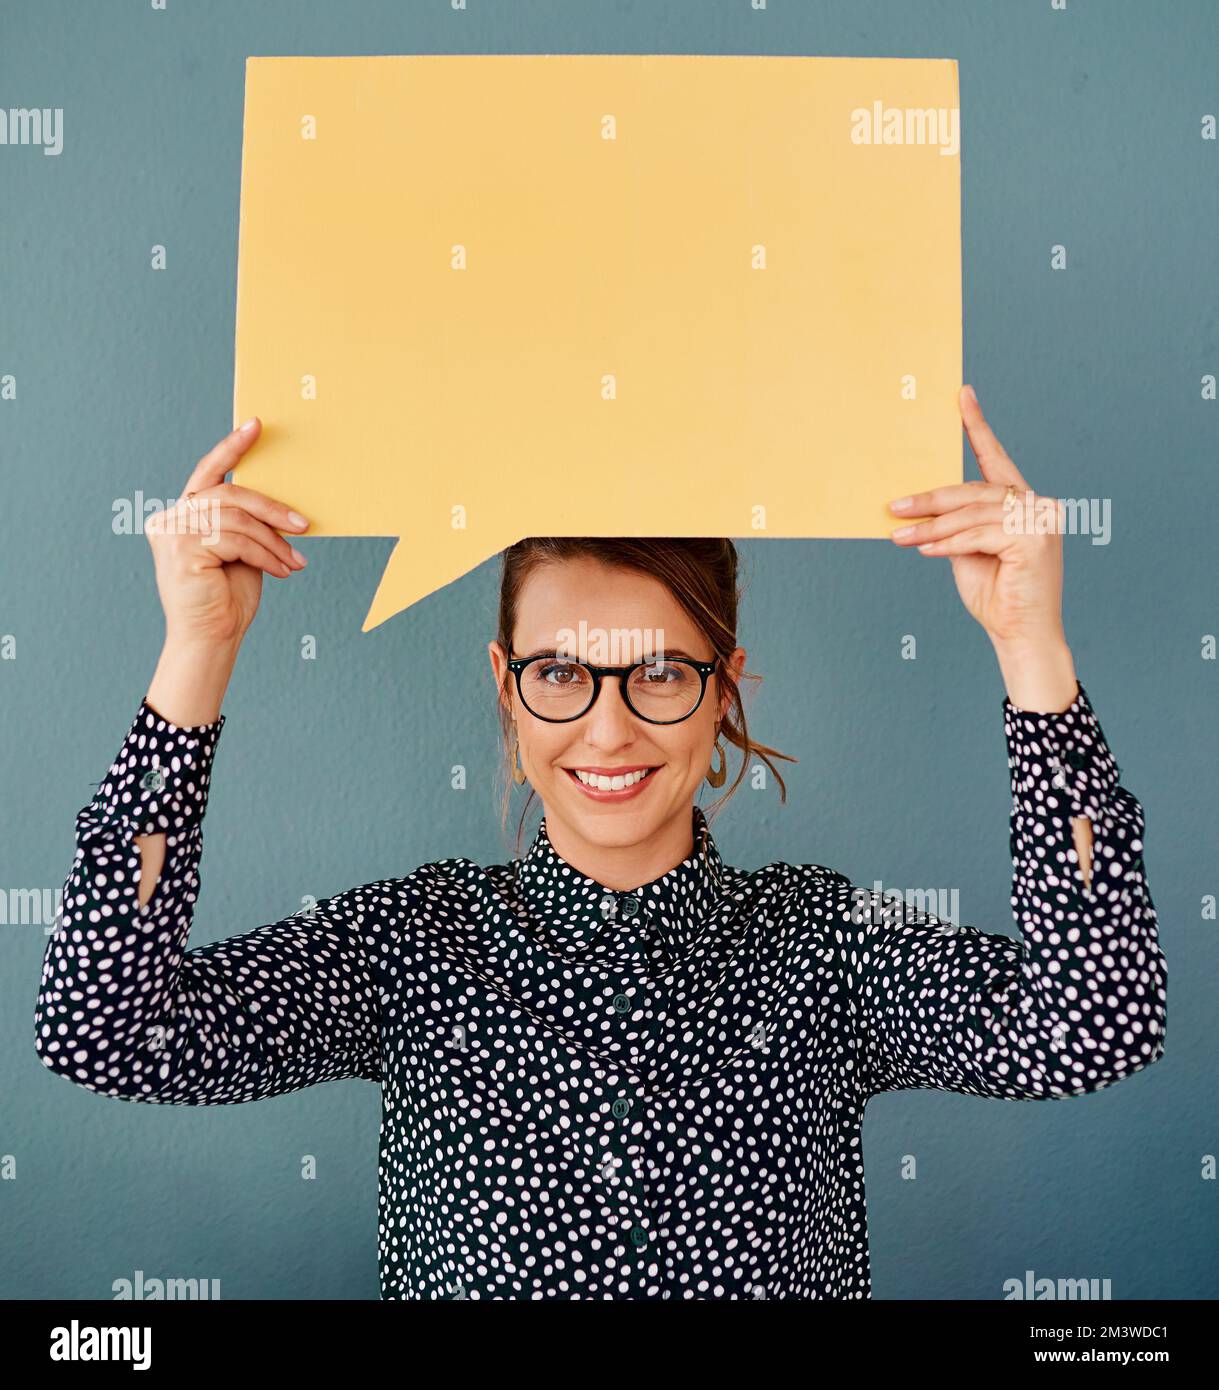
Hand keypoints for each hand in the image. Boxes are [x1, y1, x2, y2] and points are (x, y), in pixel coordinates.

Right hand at [145, 418, 309, 647]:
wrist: (212, 638)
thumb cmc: (228, 597)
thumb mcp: (241, 551)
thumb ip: (246, 523)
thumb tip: (280, 501)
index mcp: (181, 514)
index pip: (208, 474)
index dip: (232, 448)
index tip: (257, 425)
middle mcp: (169, 519)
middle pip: (230, 497)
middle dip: (272, 509)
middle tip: (304, 524)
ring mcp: (171, 533)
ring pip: (238, 521)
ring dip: (273, 541)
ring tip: (295, 560)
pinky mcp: (182, 550)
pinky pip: (237, 541)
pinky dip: (266, 556)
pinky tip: (282, 571)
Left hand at [888, 385, 1066, 651]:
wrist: (1020, 635)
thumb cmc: (995, 594)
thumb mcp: (967, 551)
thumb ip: (955, 524)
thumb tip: (919, 505)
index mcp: (1021, 503)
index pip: (995, 459)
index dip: (977, 427)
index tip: (961, 396)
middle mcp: (1036, 505)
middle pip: (973, 492)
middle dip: (930, 499)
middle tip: (894, 505)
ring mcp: (1040, 521)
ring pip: (971, 515)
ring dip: (931, 527)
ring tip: (899, 536)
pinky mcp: (1034, 540)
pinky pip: (977, 535)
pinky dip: (948, 543)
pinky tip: (926, 549)